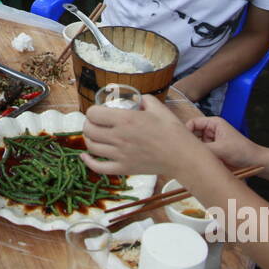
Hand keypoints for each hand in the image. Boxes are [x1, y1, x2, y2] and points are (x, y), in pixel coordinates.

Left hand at [82, 95, 198, 178]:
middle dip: (88, 124)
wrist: (183, 156)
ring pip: (91, 147)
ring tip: (94, 135)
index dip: (92, 111)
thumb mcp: (158, 107)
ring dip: (89, 139)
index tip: (97, 112)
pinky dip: (88, 161)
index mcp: (125, 120)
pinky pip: (98, 167)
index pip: (93, 114)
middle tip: (95, 123)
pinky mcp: (123, 168)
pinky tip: (85, 156)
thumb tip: (136, 99)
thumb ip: (143, 99)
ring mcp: (120, 155)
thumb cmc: (173, 131)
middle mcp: (119, 137)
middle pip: (89, 130)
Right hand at [186, 115, 263, 169]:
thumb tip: (186, 153)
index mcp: (213, 123)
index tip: (182, 143)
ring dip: (196, 151)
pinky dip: (200, 157)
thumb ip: (203, 149)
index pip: (193, 123)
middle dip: (190, 143)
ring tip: (192, 159)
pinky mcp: (213, 151)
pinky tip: (198, 163)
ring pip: (197, 145)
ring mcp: (212, 141)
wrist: (255, 162)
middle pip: (193, 134)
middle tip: (184, 153)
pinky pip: (202, 153)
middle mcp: (211, 130)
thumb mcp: (220, 149)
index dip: (186, 131)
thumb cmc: (242, 151)